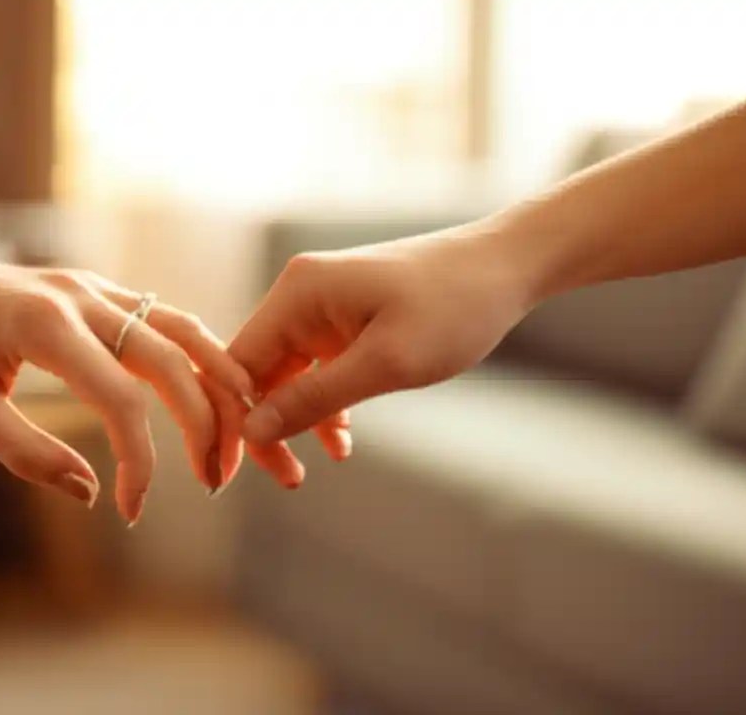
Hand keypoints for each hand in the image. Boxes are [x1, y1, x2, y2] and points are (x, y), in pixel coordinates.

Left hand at [0, 216, 252, 523]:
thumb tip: (89, 493)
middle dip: (205, 424)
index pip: (122, 401)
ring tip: (240, 434)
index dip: (140, 462)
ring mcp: (94, 286)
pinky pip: (163, 318)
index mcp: (45, 326)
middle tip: (216, 480)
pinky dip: (198, 355)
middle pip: (171, 360)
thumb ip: (24, 452)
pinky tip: (214, 392)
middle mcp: (82, 297)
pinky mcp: (97, 289)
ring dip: (219, 382)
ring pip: (182, 328)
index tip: (132, 509)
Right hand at [229, 220, 536, 481]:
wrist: (508, 268)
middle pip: (257, 372)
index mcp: (298, 295)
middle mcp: (300, 295)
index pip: (239, 365)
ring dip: (296, 421)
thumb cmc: (454, 307)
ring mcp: (322, 306)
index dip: (237, 419)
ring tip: (308, 472)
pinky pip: (315, 368)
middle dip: (267, 427)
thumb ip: (315, 399)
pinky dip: (323, 405)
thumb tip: (254, 432)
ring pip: (285, 375)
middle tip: (288, 479)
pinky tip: (341, 441)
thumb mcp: (385, 363)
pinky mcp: (344, 319)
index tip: (249, 470)